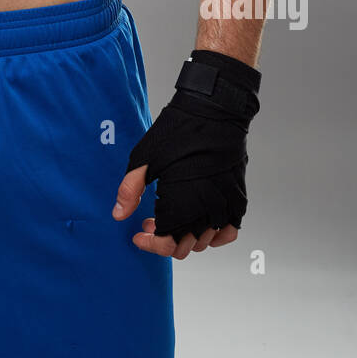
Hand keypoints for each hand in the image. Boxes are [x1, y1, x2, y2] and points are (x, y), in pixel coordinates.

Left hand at [111, 48, 260, 256]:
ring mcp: (226, 205)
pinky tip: (199, 224)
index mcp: (183, 203)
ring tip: (171, 220)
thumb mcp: (145, 157)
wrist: (214, 111)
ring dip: (186, 238)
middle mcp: (208, 210)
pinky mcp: (238, 197)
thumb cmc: (177, 131)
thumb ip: (130, 189)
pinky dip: (215, 235)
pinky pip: (229, 230)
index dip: (150, 244)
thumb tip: (118, 215)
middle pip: (186, 246)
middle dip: (164, 240)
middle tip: (150, 223)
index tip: (138, 235)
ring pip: (206, 241)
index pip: (168, 242)